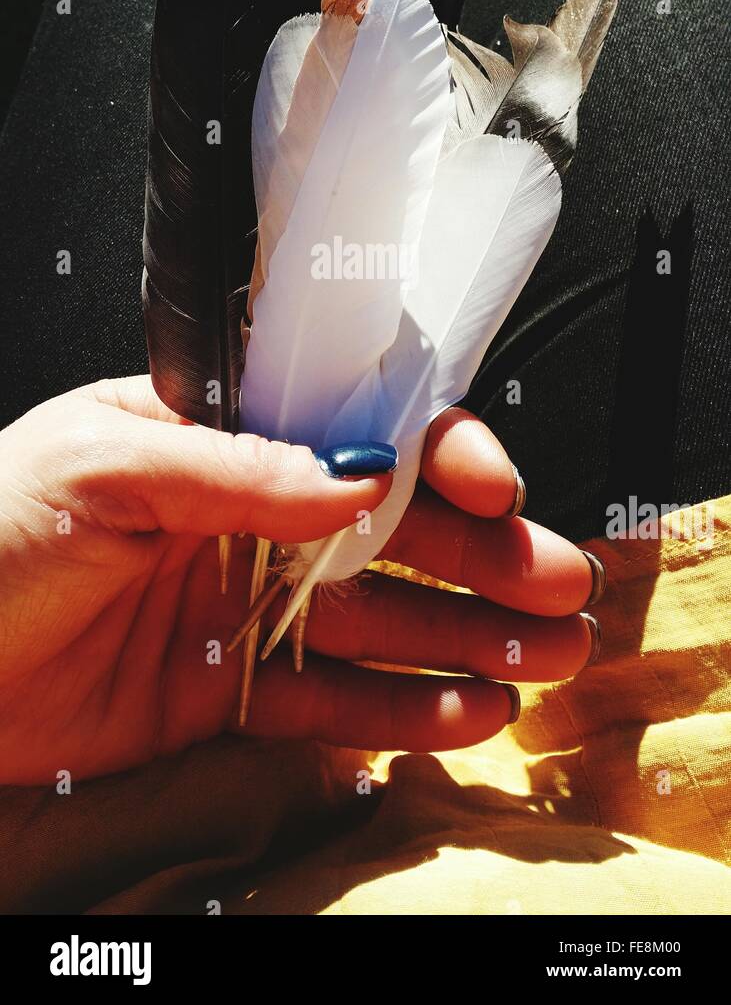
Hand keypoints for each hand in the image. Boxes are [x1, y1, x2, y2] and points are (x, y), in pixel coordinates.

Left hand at [0, 377, 600, 783]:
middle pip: (390, 531)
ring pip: (378, 618)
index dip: (432, 453)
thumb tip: (357, 471)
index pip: (353, 429)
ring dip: (465, 635)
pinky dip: (400, 707)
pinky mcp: (228, 690)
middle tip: (559, 585)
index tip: (490, 484)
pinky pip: (330, 699)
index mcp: (222, 434)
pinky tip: (464, 708)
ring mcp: (245, 606)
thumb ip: (233, 468)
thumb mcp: (101, 465)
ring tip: (542, 656)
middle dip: (482, 554)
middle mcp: (247, 515)